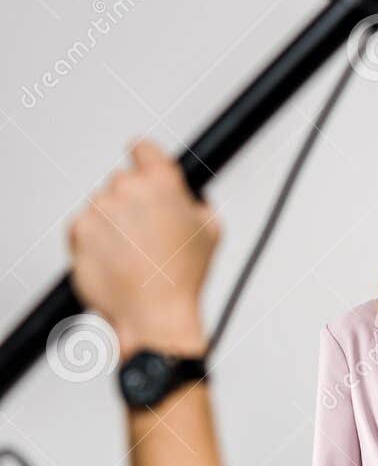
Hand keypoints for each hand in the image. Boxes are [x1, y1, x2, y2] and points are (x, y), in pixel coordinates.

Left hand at [67, 138, 218, 359]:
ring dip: (112, 225)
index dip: (144, 160)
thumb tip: (188, 195)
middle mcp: (127, 188)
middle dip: (131, 204)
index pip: (143, 149)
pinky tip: (115, 261)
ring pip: (102, 207)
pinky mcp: (78, 229)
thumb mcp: (211, 232)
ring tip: (131, 257)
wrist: (154, 316)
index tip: (142, 169)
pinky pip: (82, 227)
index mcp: (162, 182)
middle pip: (122, 182)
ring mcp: (100, 208)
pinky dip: (94, 241)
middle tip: (145, 236)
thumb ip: (197, 202)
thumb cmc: (182, 279)